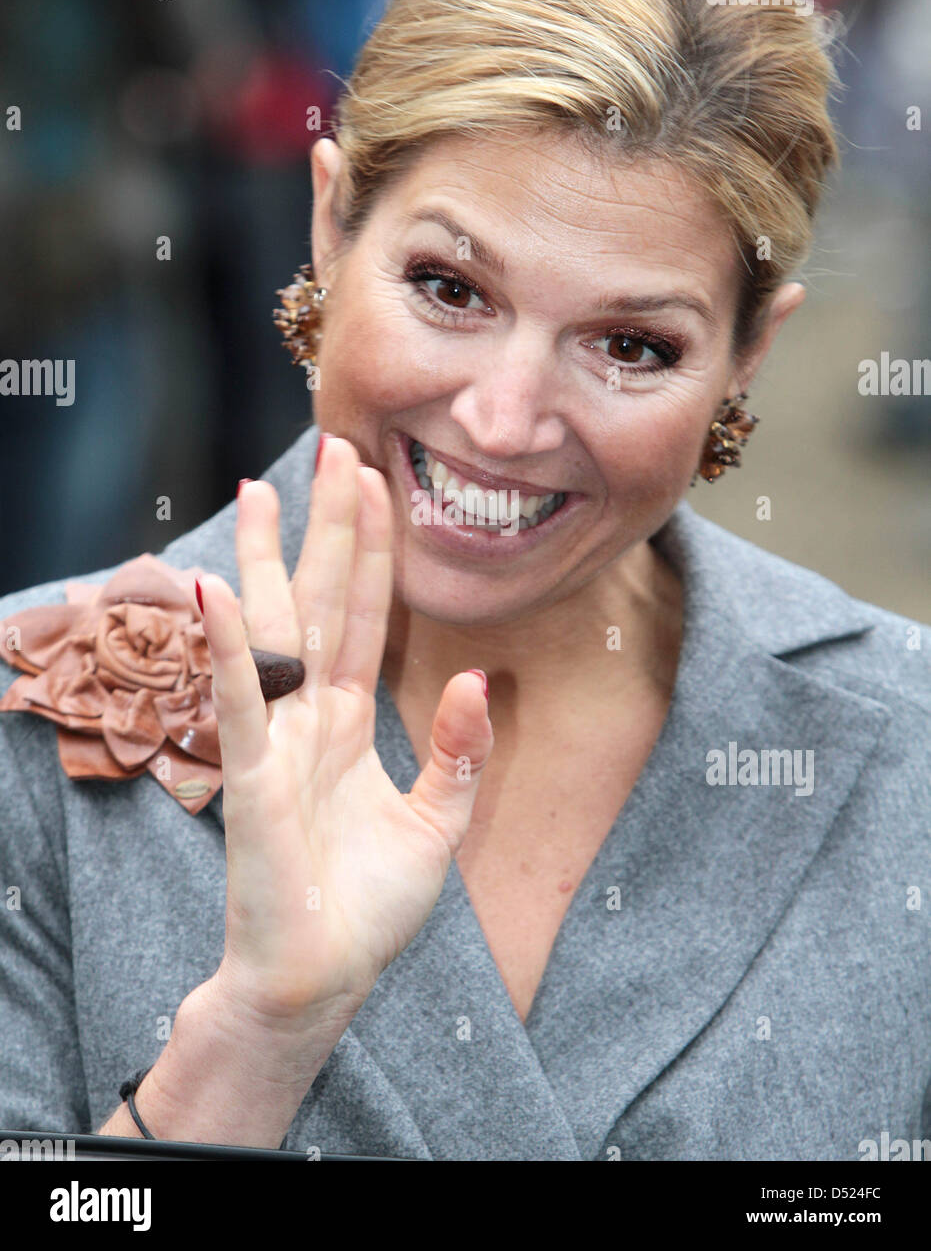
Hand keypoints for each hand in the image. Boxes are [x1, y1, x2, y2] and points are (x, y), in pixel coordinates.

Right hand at [197, 436, 493, 1028]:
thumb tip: (480, 678)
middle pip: (323, 600)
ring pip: (277, 630)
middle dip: (327, 525)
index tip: (375, 483)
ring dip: (271, 558)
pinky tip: (218, 590)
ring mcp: (278, 740)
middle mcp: (310, 716)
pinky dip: (231, 648)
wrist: (322, 978)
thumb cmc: (367, 908)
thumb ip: (460, 752)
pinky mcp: (253, 778)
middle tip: (331, 447)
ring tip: (265, 488)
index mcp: (350, 721)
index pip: (366, 616)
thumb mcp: (438, 823)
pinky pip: (240, 702)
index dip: (373, 551)